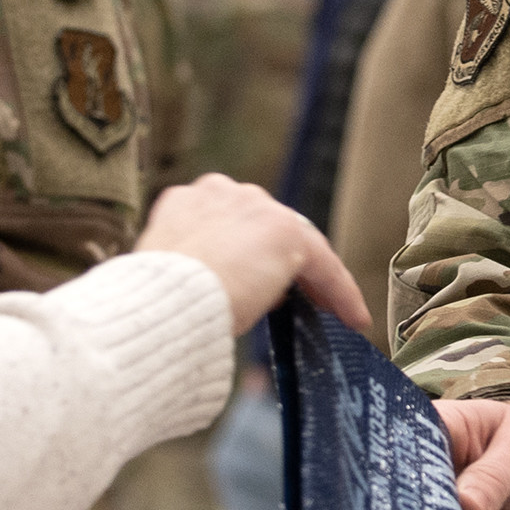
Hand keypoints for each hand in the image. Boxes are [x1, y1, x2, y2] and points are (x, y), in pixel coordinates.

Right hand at [137, 176, 370, 338]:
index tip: (258, 279)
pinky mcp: (284, 231)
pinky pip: (322, 264)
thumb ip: (204, 267)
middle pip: (267, 227)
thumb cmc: (157, 304)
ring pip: (299, 241)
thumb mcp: (175, 277)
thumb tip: (236, 287)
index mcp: (186, 203)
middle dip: (286, 263)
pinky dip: (340, 291)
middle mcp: (220, 192)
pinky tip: (352, 317)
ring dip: (318, 277)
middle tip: (304, 299)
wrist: (162, 302)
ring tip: (336, 310)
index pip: (232, 225)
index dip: (250, 254)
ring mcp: (253, 206)